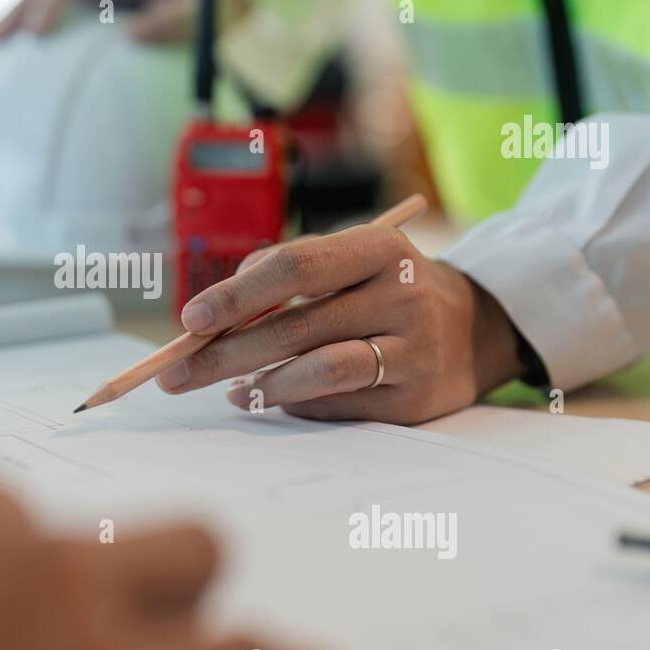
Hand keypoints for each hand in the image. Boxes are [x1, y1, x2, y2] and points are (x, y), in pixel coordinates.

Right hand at [0, 0, 252, 43]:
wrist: (216, 15)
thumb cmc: (210, 19)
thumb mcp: (198, 19)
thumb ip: (170, 23)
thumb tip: (132, 33)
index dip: (49, 4)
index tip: (33, 35)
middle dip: (19, 9)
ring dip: (15, 18)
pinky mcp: (91, 9)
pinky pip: (54, 15)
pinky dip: (30, 29)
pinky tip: (7, 53)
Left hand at [155, 225, 524, 424]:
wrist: (474, 327)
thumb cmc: (380, 290)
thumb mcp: (345, 263)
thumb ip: (281, 277)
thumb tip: (207, 319)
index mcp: (379, 247)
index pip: (296, 266)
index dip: (237, 295)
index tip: (189, 319)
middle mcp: (403, 293)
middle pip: (296, 325)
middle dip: (224, 352)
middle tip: (175, 373)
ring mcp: (416, 346)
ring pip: (320, 369)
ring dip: (261, 382)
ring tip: (228, 388)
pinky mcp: (417, 395)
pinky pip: (340, 402)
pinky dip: (293, 402)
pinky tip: (267, 397)